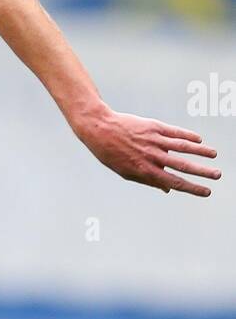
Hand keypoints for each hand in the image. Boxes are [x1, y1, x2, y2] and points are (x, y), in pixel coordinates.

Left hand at [74, 105, 221, 196]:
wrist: (100, 129)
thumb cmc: (111, 154)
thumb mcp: (126, 172)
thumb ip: (148, 180)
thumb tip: (167, 189)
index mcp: (145, 171)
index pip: (174, 182)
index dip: (192, 188)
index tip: (206, 191)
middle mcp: (152, 156)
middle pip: (182, 166)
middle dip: (202, 172)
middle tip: (218, 175)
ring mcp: (154, 141)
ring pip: (182, 147)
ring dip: (200, 152)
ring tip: (214, 155)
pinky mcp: (154, 127)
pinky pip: (175, 132)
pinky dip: (188, 136)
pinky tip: (199, 139)